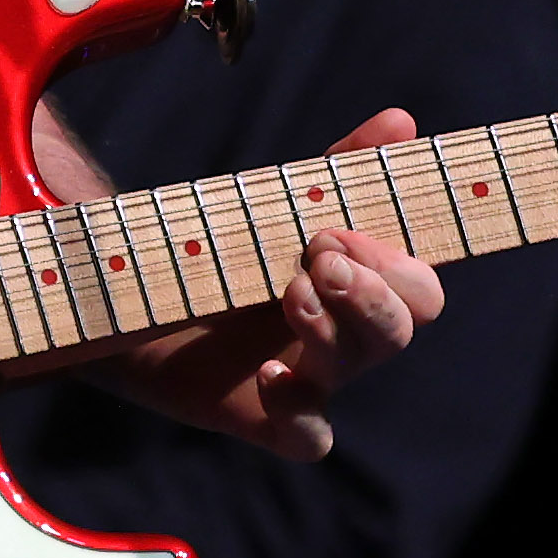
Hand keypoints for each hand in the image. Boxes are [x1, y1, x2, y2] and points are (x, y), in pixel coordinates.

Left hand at [91, 107, 448, 463]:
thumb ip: (341, 168)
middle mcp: (345, 333)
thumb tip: (401, 121)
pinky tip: (270, 375)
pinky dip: (299, 410)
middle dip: (372, 289)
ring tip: (291, 289)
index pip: (420, 288)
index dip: (402, 266)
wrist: (137, 293)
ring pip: (356, 365)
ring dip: (334, 324)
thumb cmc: (226, 246)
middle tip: (320, 253)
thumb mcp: (281, 199)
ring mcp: (309, 376)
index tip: (345, 229)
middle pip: (401, 327)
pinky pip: (309, 436)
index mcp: (361, 283)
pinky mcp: (264, 413)